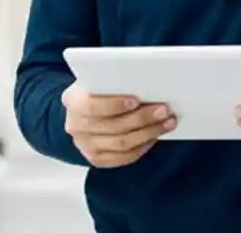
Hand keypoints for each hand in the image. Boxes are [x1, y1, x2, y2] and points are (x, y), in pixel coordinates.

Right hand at [61, 83, 176, 167]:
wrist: (83, 112)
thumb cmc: (96, 91)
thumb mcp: (98, 81)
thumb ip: (113, 82)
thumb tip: (145, 82)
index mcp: (72, 101)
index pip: (92, 106)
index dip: (114, 105)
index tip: (136, 100)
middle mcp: (75, 126)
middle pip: (112, 126)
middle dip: (142, 118)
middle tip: (163, 110)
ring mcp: (85, 145)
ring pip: (122, 143)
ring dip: (148, 133)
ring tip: (167, 122)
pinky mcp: (97, 159)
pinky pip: (124, 157)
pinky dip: (143, 146)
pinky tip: (155, 135)